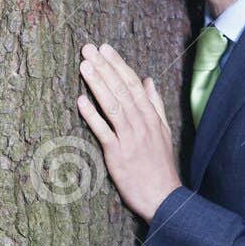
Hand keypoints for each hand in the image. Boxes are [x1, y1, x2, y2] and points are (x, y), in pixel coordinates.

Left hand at [75, 42, 182, 221]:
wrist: (163, 196)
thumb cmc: (160, 165)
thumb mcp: (163, 131)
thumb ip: (155, 104)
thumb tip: (148, 80)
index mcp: (151, 116)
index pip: (133, 84)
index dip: (118, 65)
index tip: (105, 49)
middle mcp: (141, 123)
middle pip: (121, 90)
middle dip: (104, 68)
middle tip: (88, 49)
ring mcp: (130, 138)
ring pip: (112, 106)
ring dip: (98, 84)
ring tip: (84, 66)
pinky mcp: (118, 154)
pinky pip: (104, 131)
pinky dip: (92, 115)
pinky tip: (81, 101)